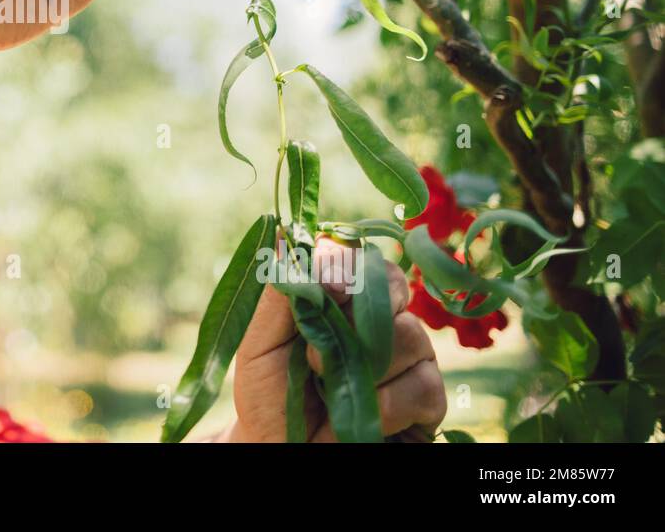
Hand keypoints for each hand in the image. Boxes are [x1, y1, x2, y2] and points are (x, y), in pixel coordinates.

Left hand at [223, 238, 447, 441]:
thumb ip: (279, 294)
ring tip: (329, 391)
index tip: (325, 288)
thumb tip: (286, 234)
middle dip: (356, 319)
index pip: (360, 257)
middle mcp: (381, 318)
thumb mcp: (259, 343)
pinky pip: (426, 385)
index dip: (347, 267)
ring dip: (366, 368)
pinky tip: (366, 416)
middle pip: (394, 286)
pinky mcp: (427, 399)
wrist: (282, 451)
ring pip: (412, 335)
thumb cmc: (269, 394)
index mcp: (342, 297)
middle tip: (315, 357)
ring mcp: (410, 356)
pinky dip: (389, 403)